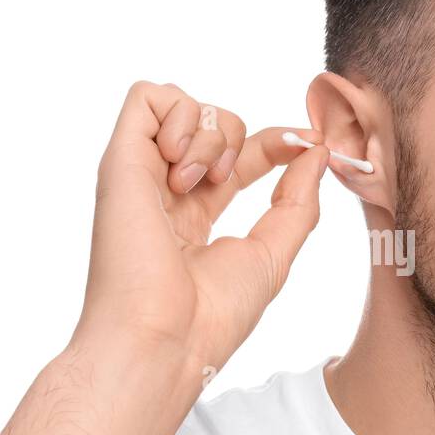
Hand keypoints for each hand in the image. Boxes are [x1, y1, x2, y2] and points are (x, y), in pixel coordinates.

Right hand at [65, 80, 330, 377]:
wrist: (165, 338)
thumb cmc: (213, 314)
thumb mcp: (273, 254)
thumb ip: (297, 201)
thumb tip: (315, 150)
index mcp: (196, 219)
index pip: (241, 158)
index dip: (277, 143)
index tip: (307, 143)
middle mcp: (164, 193)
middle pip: (215, 125)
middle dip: (241, 138)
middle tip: (229, 182)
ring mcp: (140, 175)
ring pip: (184, 104)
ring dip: (210, 134)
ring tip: (197, 182)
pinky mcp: (119, 161)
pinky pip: (146, 96)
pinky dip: (178, 115)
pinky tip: (180, 162)